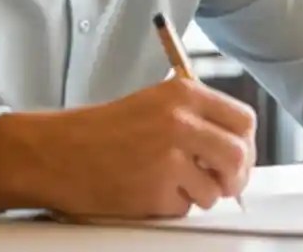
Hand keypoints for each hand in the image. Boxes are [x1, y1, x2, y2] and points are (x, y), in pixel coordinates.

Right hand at [0, 77, 255, 218]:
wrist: (57, 152)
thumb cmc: (101, 131)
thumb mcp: (154, 104)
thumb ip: (195, 118)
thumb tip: (236, 145)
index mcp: (183, 94)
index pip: (243, 120)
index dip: (245, 144)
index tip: (238, 156)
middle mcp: (180, 122)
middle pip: (239, 156)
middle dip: (236, 176)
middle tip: (224, 183)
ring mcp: (169, 157)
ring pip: (215, 189)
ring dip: (199, 194)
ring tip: (169, 183)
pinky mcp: (156, 190)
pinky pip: (184, 207)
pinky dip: (171, 206)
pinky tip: (147, 190)